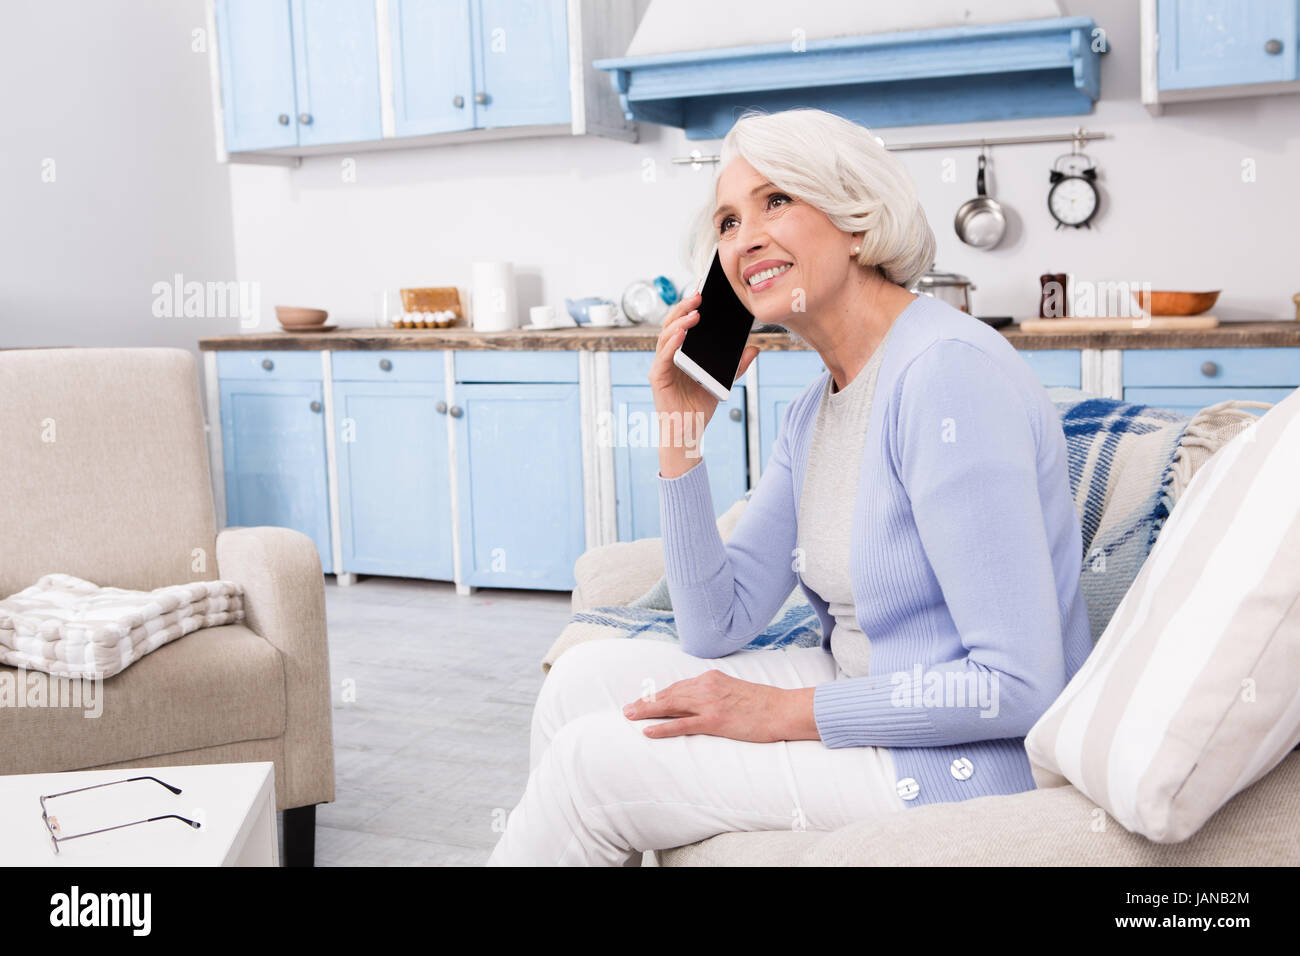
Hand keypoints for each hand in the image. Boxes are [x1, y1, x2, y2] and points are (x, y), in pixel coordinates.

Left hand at [622, 669, 813, 742]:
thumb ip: (716, 692)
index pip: (678, 687)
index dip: (659, 695)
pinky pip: (683, 724)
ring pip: (671, 706)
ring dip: (647, 711)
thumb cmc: (764, 703)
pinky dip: (663, 727)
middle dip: (646, 702)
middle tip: (627, 709)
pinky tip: (648, 730)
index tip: (644, 700)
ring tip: (630, 717)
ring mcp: (709, 703)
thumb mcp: (735, 689)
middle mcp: (707, 686)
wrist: (783, 709)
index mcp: (711, 678)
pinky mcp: (714, 721)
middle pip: (669, 694)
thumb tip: (700, 700)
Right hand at [649, 290, 759, 475]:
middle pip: (672, 323)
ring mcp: (661, 365)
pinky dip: (671, 344)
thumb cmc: (700, 406)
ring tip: (695, 312)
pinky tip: (682, 335)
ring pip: (666, 335)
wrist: (689, 431)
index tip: (703, 288)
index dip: (691, 305)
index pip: (684, 322)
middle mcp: (668, 354)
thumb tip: (755, 347)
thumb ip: (737, 365)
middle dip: (685, 306)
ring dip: (680, 322)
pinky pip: (663, 357)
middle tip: (700, 294)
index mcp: (682, 351)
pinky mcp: (657, 377)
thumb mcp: (723, 380)